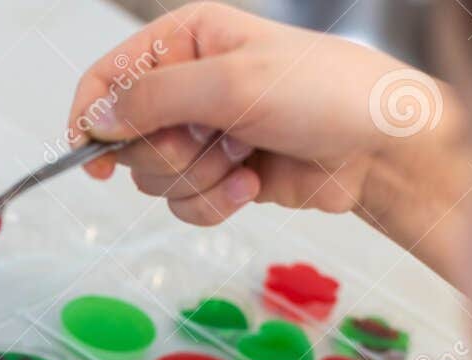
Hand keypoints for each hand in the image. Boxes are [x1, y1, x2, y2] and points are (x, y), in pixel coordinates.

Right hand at [68, 2, 468, 274]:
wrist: (381, 148)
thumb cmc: (325, 93)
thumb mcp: (231, 84)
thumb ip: (153, 100)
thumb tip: (96, 119)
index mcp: (186, 41)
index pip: (108, 78)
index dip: (91, 118)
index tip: (93, 155)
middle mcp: (189, 86)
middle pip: (128, 140)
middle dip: (168, 154)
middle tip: (213, 140)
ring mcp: (205, 134)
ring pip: (155, 180)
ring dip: (198, 180)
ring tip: (244, 159)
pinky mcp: (221, 175)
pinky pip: (184, 206)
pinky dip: (214, 203)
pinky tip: (251, 185)